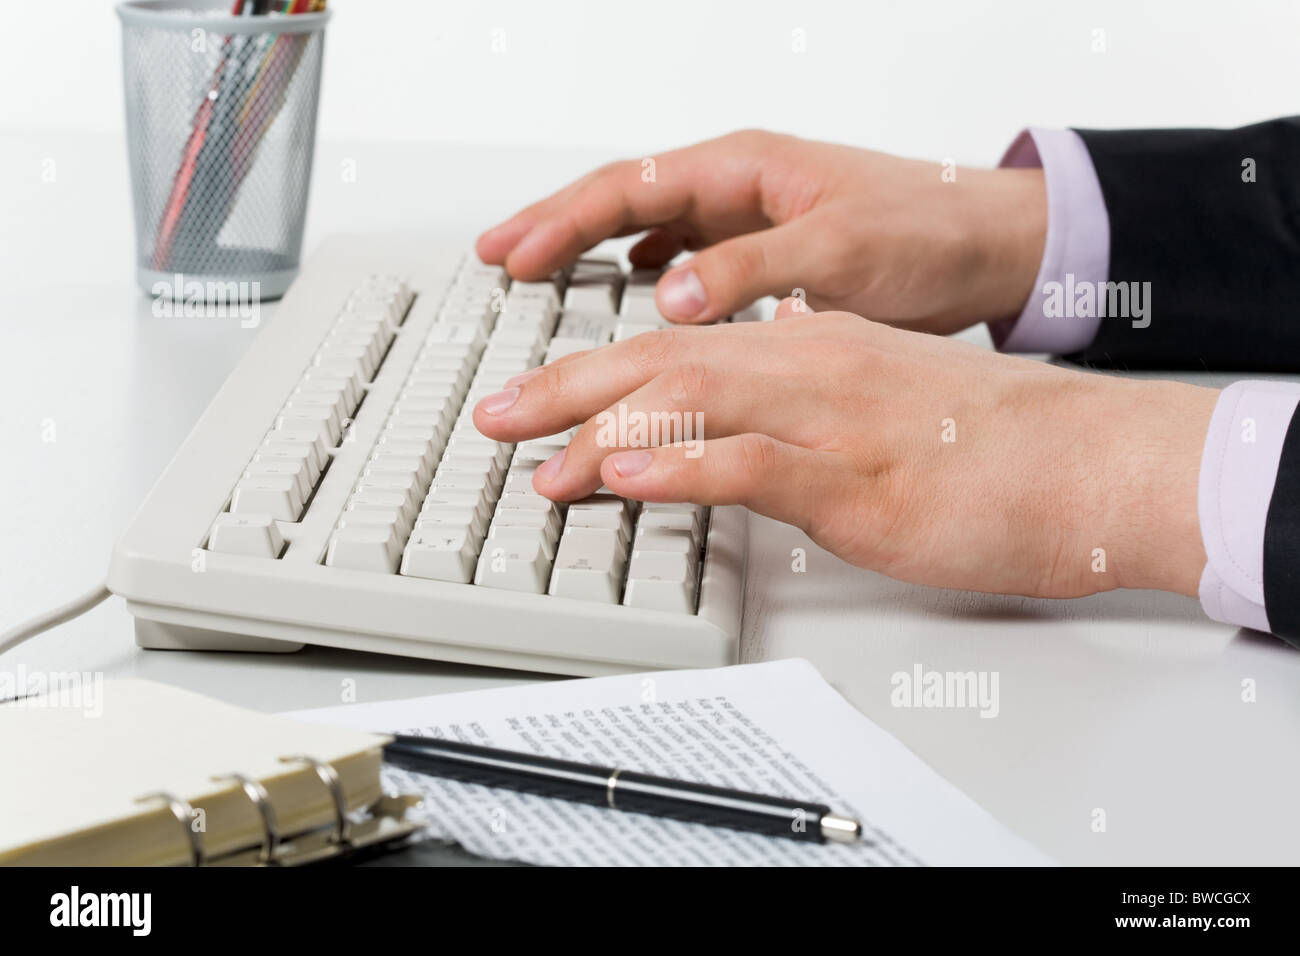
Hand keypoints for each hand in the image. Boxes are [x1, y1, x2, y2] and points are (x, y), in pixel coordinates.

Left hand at [473, 304, 1216, 598]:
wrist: (1089, 462)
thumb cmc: (992, 444)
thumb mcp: (877, 410)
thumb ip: (799, 420)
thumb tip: (733, 446)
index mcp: (813, 347)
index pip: (680, 349)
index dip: (599, 371)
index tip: (543, 398)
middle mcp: (811, 367)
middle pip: (662, 363)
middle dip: (568, 389)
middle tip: (499, 416)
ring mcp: (831, 420)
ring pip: (692, 404)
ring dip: (603, 431)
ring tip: (537, 457)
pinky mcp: (857, 479)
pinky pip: (754, 463)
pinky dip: (683, 468)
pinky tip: (630, 478)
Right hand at [476, 130, 1045, 335]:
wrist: (991, 245)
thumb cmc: (928, 233)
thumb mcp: (840, 252)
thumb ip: (750, 270)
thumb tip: (664, 296)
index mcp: (745, 169)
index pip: (629, 187)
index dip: (562, 222)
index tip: (512, 257)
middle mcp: (738, 186)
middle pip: (622, 199)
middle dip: (553, 226)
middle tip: (495, 258)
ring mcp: (749, 216)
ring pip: (648, 226)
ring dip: (591, 248)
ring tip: (538, 272)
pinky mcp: (769, 250)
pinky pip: (686, 253)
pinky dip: (646, 270)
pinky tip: (632, 290)